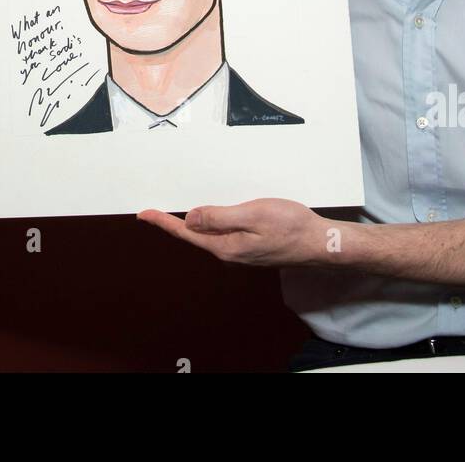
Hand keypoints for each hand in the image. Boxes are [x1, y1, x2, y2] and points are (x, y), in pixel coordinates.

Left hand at [137, 199, 329, 266]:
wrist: (320, 243)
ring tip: (176, 213)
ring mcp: (241, 251)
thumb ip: (219, 218)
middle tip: (154, 212)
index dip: (164, 223)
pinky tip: (212, 216)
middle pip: (195, 236)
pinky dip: (211, 224)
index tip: (144, 214)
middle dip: (174, 224)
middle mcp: (230, 252)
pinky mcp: (252, 247)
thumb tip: (189, 220)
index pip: (186, 233)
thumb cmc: (290, 227)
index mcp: (226, 246)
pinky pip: (224, 234)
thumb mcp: (252, 215)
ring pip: (209, 236)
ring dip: (193, 224)